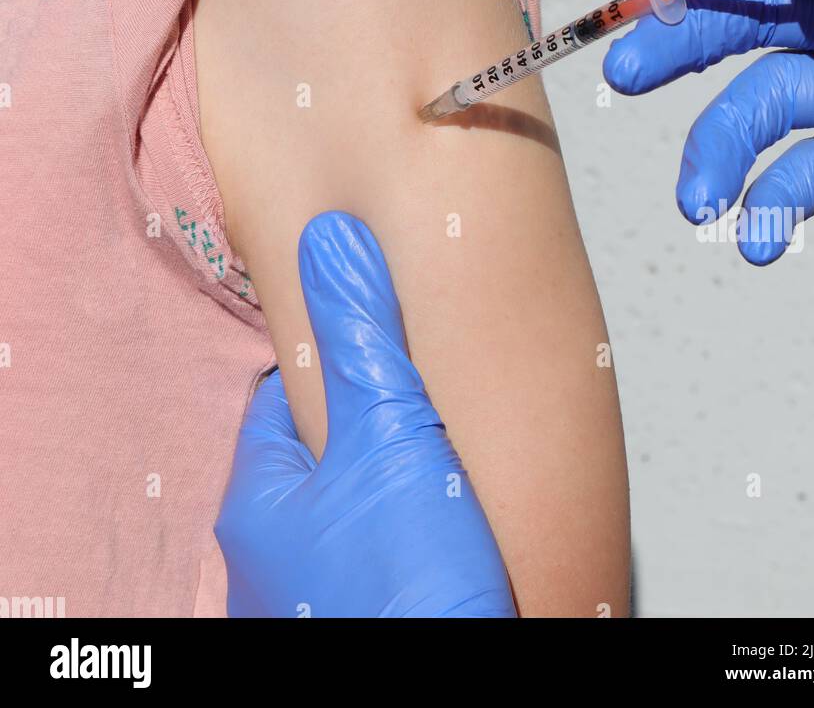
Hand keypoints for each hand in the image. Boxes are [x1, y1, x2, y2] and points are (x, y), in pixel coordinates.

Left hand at [215, 210, 515, 616]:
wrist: (461, 666)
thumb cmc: (411, 594)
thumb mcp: (392, 438)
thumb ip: (363, 339)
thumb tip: (332, 241)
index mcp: (260, 501)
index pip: (287, 397)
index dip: (344, 369)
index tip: (387, 353)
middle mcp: (267, 561)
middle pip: (317, 462)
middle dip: (370, 435)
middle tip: (427, 417)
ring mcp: (303, 604)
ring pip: (345, 519)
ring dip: (389, 495)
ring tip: (444, 479)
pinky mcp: (347, 624)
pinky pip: (370, 565)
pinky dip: (403, 546)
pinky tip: (444, 544)